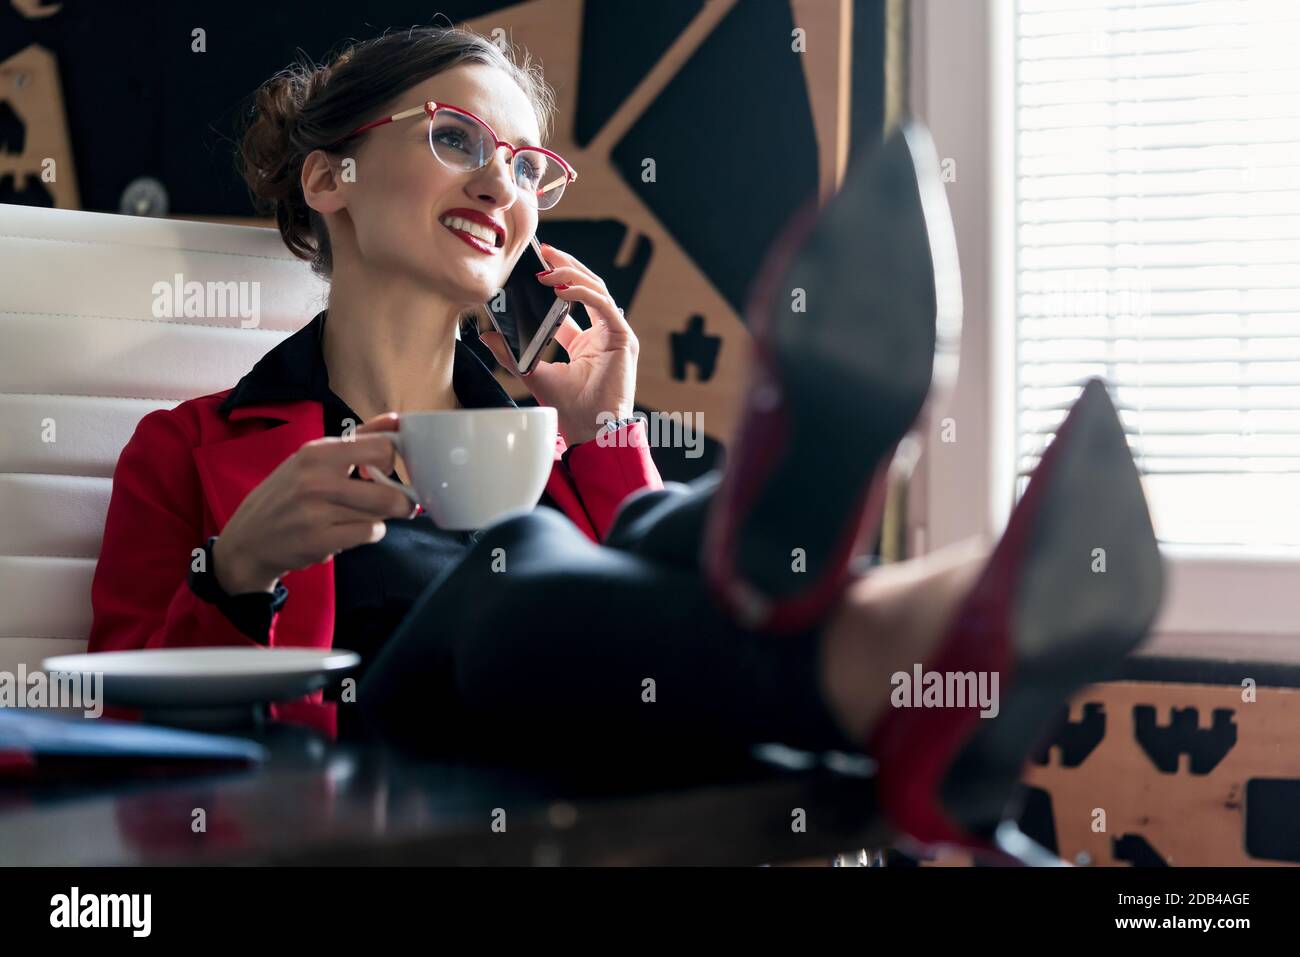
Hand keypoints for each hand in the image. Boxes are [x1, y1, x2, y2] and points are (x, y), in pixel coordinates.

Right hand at [212, 414, 415, 593]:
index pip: (382, 448)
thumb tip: (395, 420)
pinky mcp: (319, 541)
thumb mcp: (312, 459)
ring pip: (381, 515)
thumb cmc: (287, 495)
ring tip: (363, 516)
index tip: (381, 471)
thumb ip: (358, 439)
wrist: (247, 540)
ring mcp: (316, 512)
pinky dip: (368, 534)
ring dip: (380, 517)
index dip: (390, 462)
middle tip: (394, 503)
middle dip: (400, 500)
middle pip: (389, 491)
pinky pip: (368, 534)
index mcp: (317, 452)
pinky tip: (349, 531)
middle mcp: (316, 479)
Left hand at [480, 243, 638, 444]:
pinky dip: (583, 293)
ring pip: (596, 290)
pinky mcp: (622, 338)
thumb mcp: (533, 373)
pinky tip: (562, 289)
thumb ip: (511, 354)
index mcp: (584, 342)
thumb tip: (486, 335)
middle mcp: (601, 334)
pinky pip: (603, 305)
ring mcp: (614, 334)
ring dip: (572, 274)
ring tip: (548, 267)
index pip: (571, 301)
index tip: (534, 265)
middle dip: (565, 266)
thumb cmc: (570, 409)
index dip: (555, 281)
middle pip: (586, 287)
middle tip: (544, 250)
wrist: (591, 430)